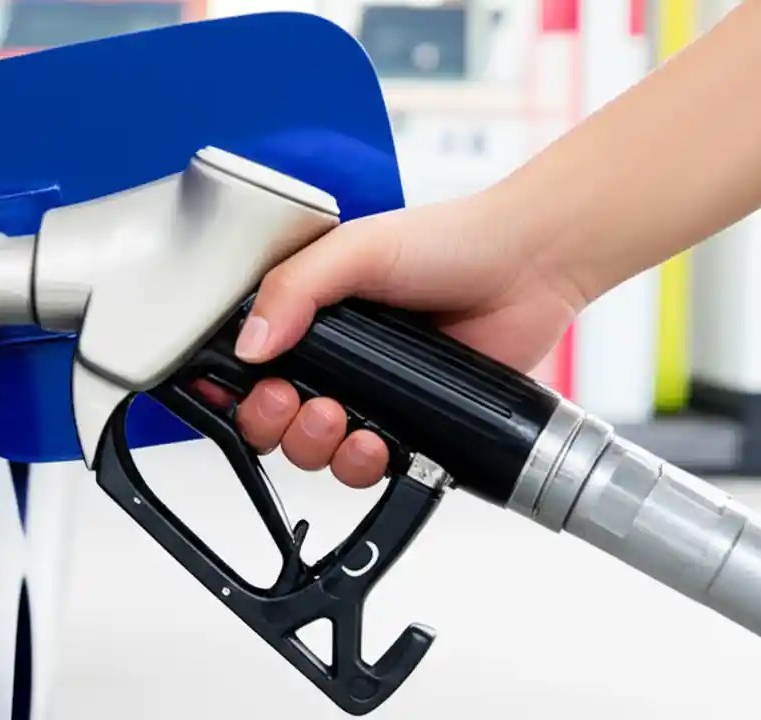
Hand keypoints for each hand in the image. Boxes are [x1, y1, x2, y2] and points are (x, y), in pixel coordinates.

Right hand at [209, 192, 585, 488]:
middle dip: (272, 422)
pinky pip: (367, 467)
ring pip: (313, 451)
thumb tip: (249, 343)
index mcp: (307, 314)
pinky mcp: (409, 427)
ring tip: (340, 421)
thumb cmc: (449, 243)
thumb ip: (293, 288)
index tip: (243, 390)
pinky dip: (362, 464)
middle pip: (271, 419)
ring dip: (315, 447)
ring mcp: (370, 396)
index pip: (247, 364)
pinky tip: (376, 442)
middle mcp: (333, 359)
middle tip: (292, 404)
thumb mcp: (356, 248)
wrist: (526, 269)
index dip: (233, 387)